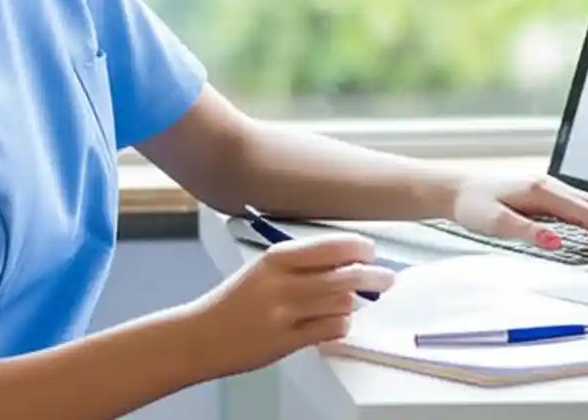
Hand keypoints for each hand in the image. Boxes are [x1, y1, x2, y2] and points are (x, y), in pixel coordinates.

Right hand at [194, 233, 395, 376]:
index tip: (370, 252)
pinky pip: (331, 329)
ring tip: (351, 303)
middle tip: (386, 278)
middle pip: (346, 275)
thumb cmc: (237, 300)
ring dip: (354, 303)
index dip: (360, 248)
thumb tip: (350, 261)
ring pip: (342, 303)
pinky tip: (335, 322)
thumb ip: (303, 264)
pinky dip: (341, 325)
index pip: (333, 246)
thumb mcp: (265, 270)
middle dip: (374, 276)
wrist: (201, 335)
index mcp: (277, 258)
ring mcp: (284, 314)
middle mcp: (282, 283)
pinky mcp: (286, 342)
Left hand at [449, 174, 587, 254]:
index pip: (585, 212)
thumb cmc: (474, 204)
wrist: (458, 189)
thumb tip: (556, 241)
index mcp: (542, 191)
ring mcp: (551, 190)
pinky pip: (581, 206)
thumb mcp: (495, 223)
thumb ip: (528, 231)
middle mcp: (551, 186)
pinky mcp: (548, 196)